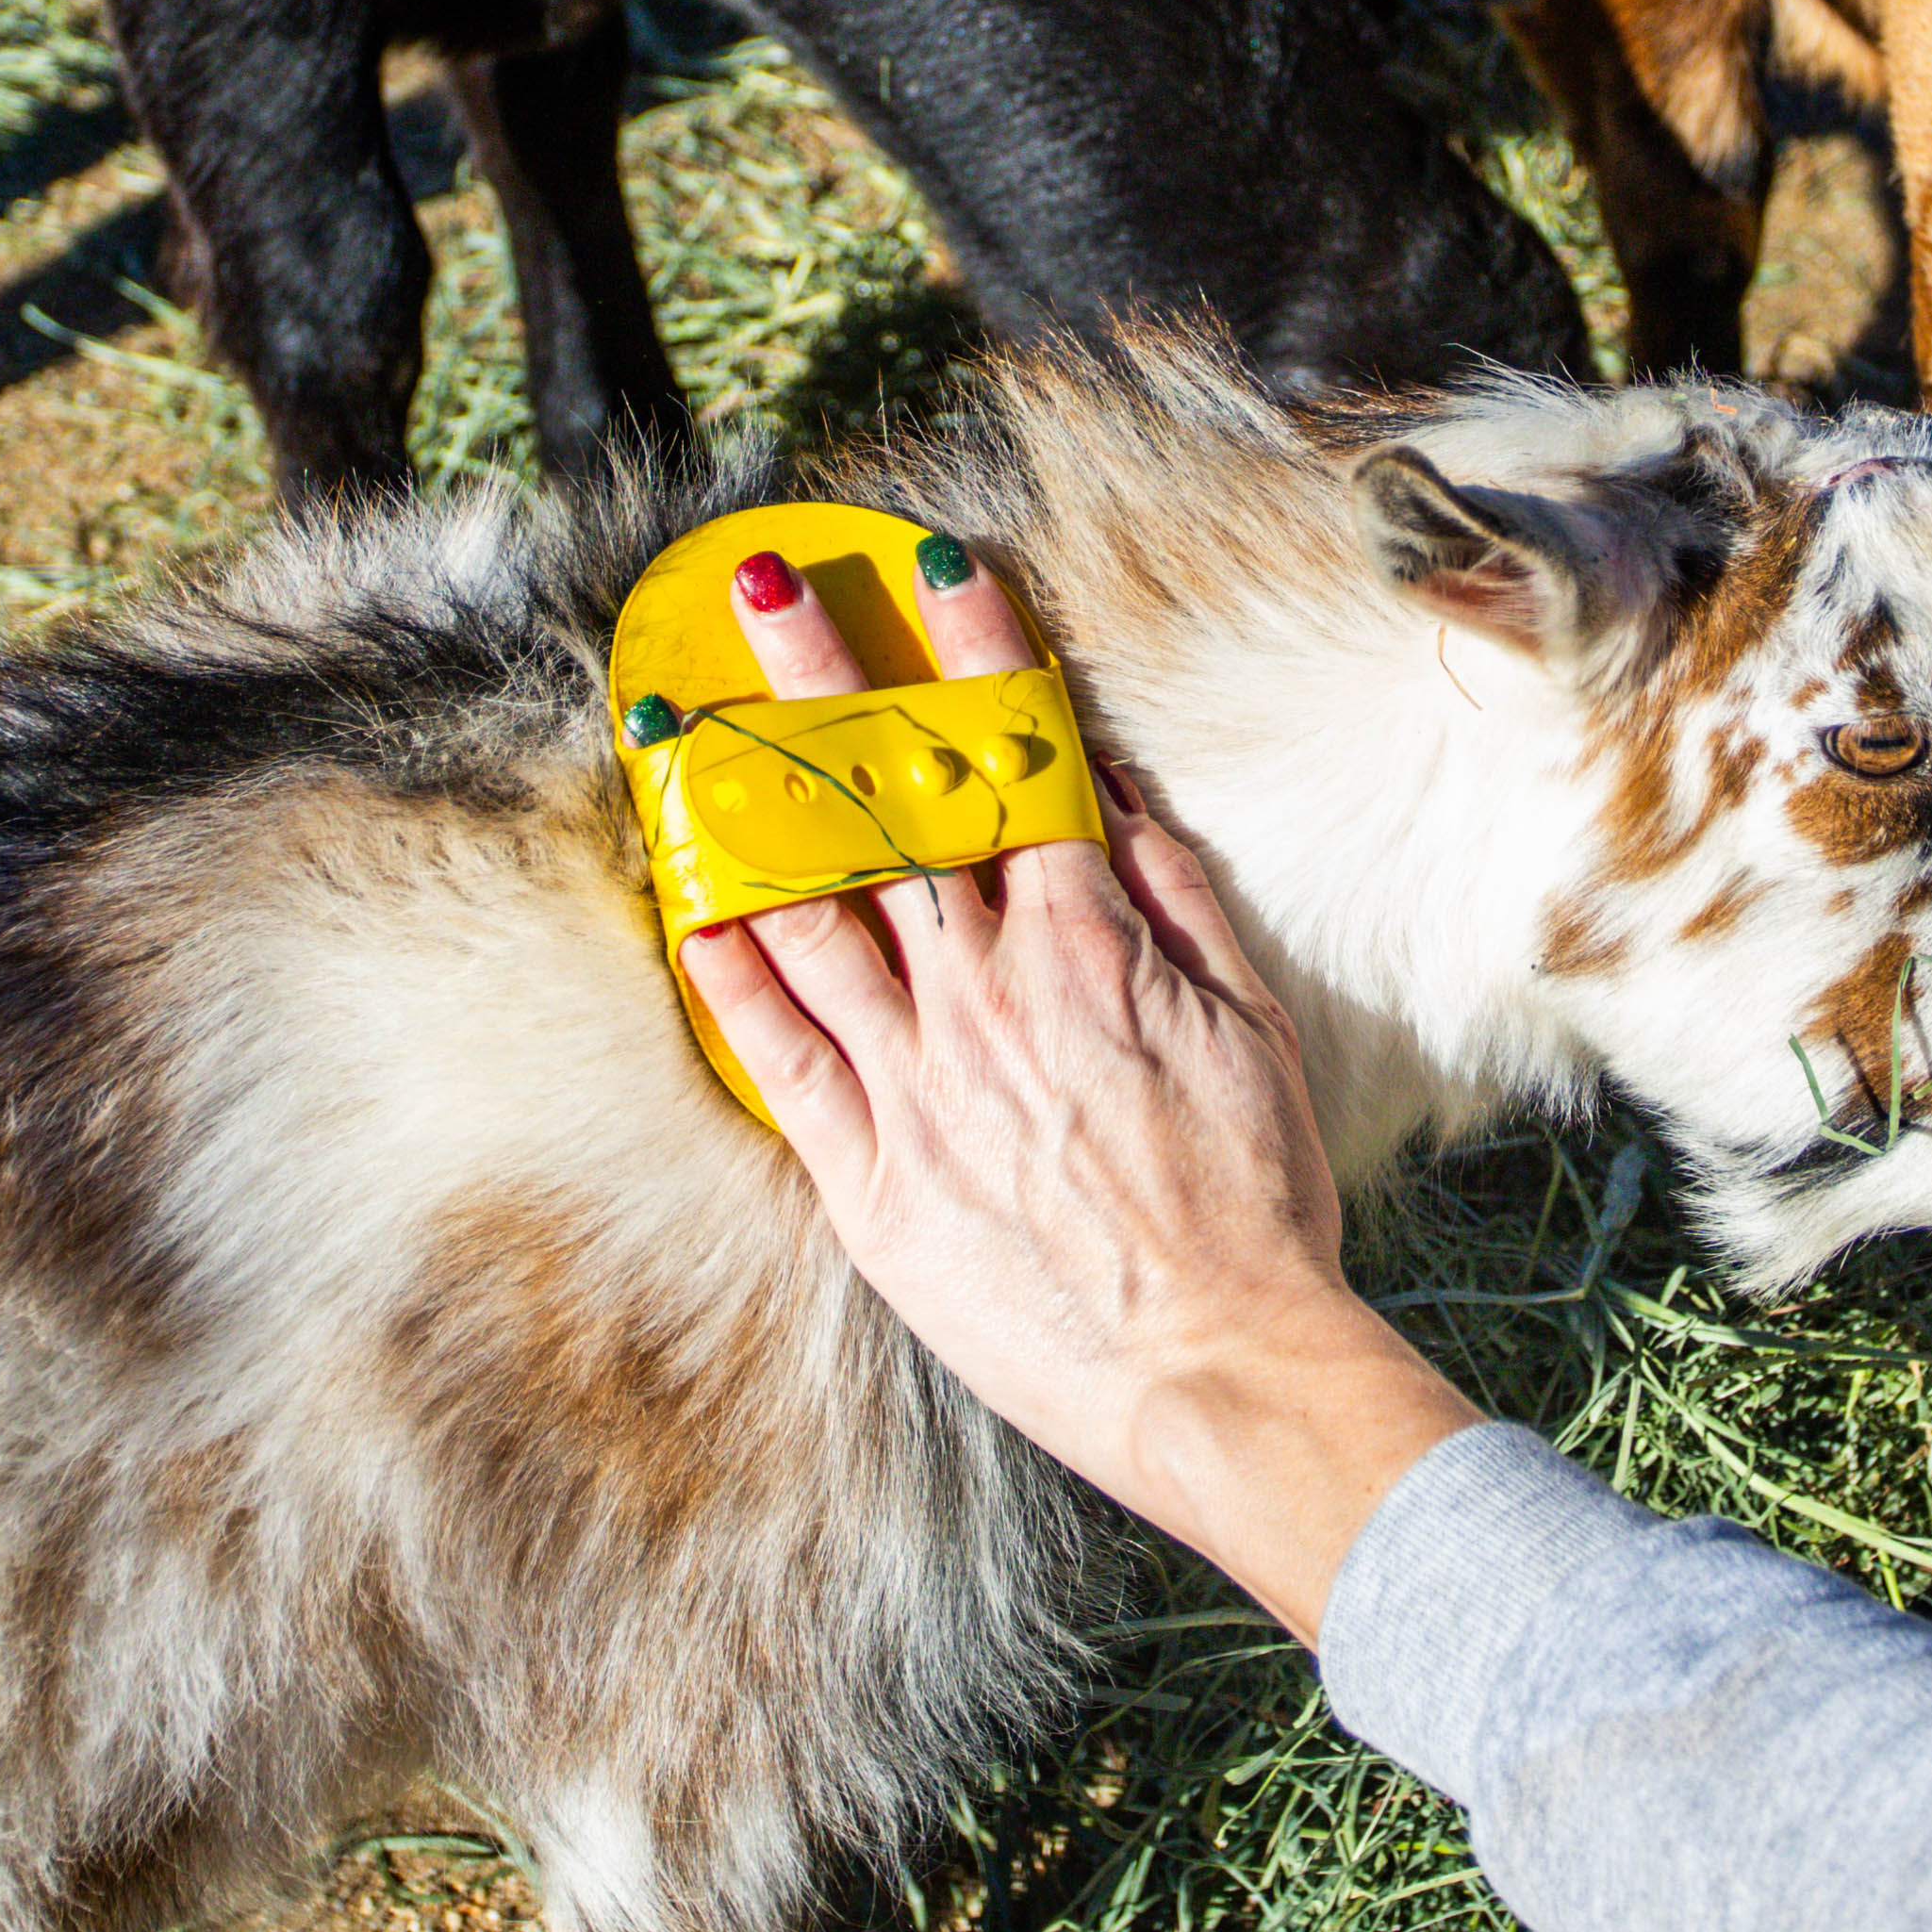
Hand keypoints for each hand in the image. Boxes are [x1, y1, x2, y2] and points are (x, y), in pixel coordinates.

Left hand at [674, 533, 1480, 1638]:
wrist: (1216, 1364)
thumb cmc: (1252, 1199)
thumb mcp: (1252, 1020)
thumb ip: (1175, 893)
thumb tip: (1116, 786)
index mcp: (1086, 938)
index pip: (1018, 757)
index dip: (976, 652)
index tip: (934, 566)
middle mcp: (985, 986)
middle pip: (888, 803)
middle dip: (822, 684)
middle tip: (764, 593)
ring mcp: (914, 1075)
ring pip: (806, 906)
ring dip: (742, 803)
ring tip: (679, 724)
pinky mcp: (865, 1172)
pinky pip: (774, 1051)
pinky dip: (727, 970)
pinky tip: (685, 905)